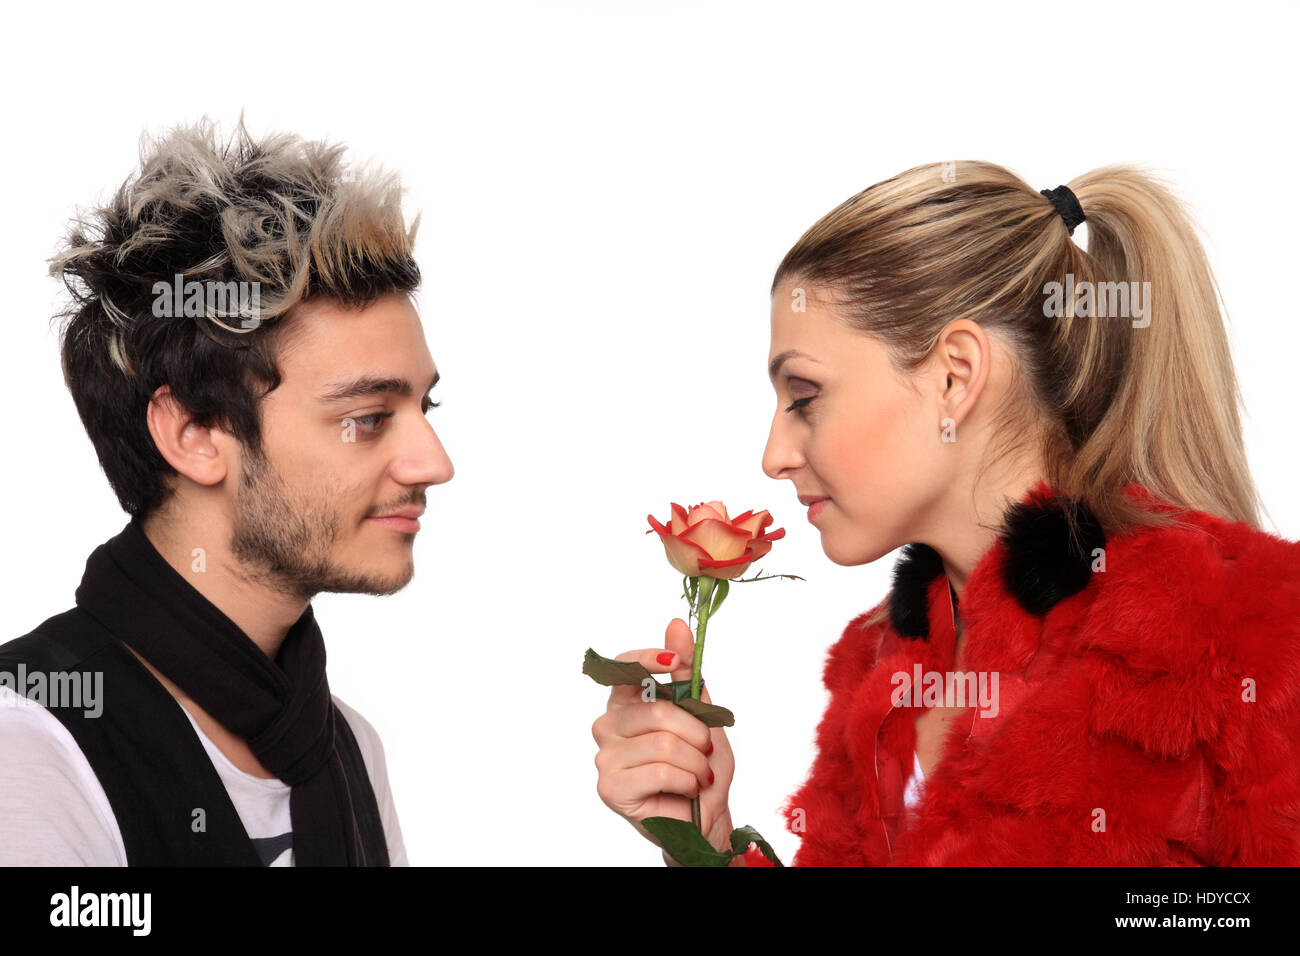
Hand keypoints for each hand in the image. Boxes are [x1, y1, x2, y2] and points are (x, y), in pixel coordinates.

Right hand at [592, 617, 736, 860]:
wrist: (706, 815)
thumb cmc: (700, 764)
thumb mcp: (702, 711)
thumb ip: (687, 671)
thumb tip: (676, 624)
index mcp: (626, 703)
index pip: (623, 667)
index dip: (648, 659)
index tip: (676, 663)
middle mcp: (608, 725)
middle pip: (656, 710)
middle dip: (695, 730)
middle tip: (705, 749)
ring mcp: (605, 756)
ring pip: (662, 742)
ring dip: (695, 761)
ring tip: (698, 774)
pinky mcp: (610, 786)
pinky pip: (659, 770)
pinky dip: (686, 779)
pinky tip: (687, 788)